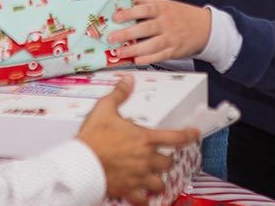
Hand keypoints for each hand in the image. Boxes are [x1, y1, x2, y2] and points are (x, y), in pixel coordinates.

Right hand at [77, 74, 198, 204]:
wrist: (79, 163)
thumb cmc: (92, 138)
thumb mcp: (104, 109)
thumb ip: (119, 94)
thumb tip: (127, 81)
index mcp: (144, 139)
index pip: (176, 137)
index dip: (189, 135)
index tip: (194, 134)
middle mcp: (146, 160)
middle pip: (169, 162)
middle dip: (167, 159)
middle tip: (161, 156)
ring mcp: (139, 177)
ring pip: (160, 183)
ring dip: (158, 179)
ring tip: (153, 176)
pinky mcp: (128, 190)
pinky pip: (144, 200)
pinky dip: (144, 198)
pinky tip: (142, 194)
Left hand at [107, 0, 210, 65]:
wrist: (206, 27)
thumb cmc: (180, 14)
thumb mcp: (164, 3)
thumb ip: (145, 1)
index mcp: (162, 8)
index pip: (144, 9)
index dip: (129, 12)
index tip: (115, 16)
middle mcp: (166, 23)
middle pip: (146, 28)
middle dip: (127, 33)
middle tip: (111, 38)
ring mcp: (171, 38)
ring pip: (152, 44)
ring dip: (134, 49)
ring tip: (120, 52)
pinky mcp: (174, 51)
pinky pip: (160, 56)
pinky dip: (148, 59)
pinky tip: (137, 60)